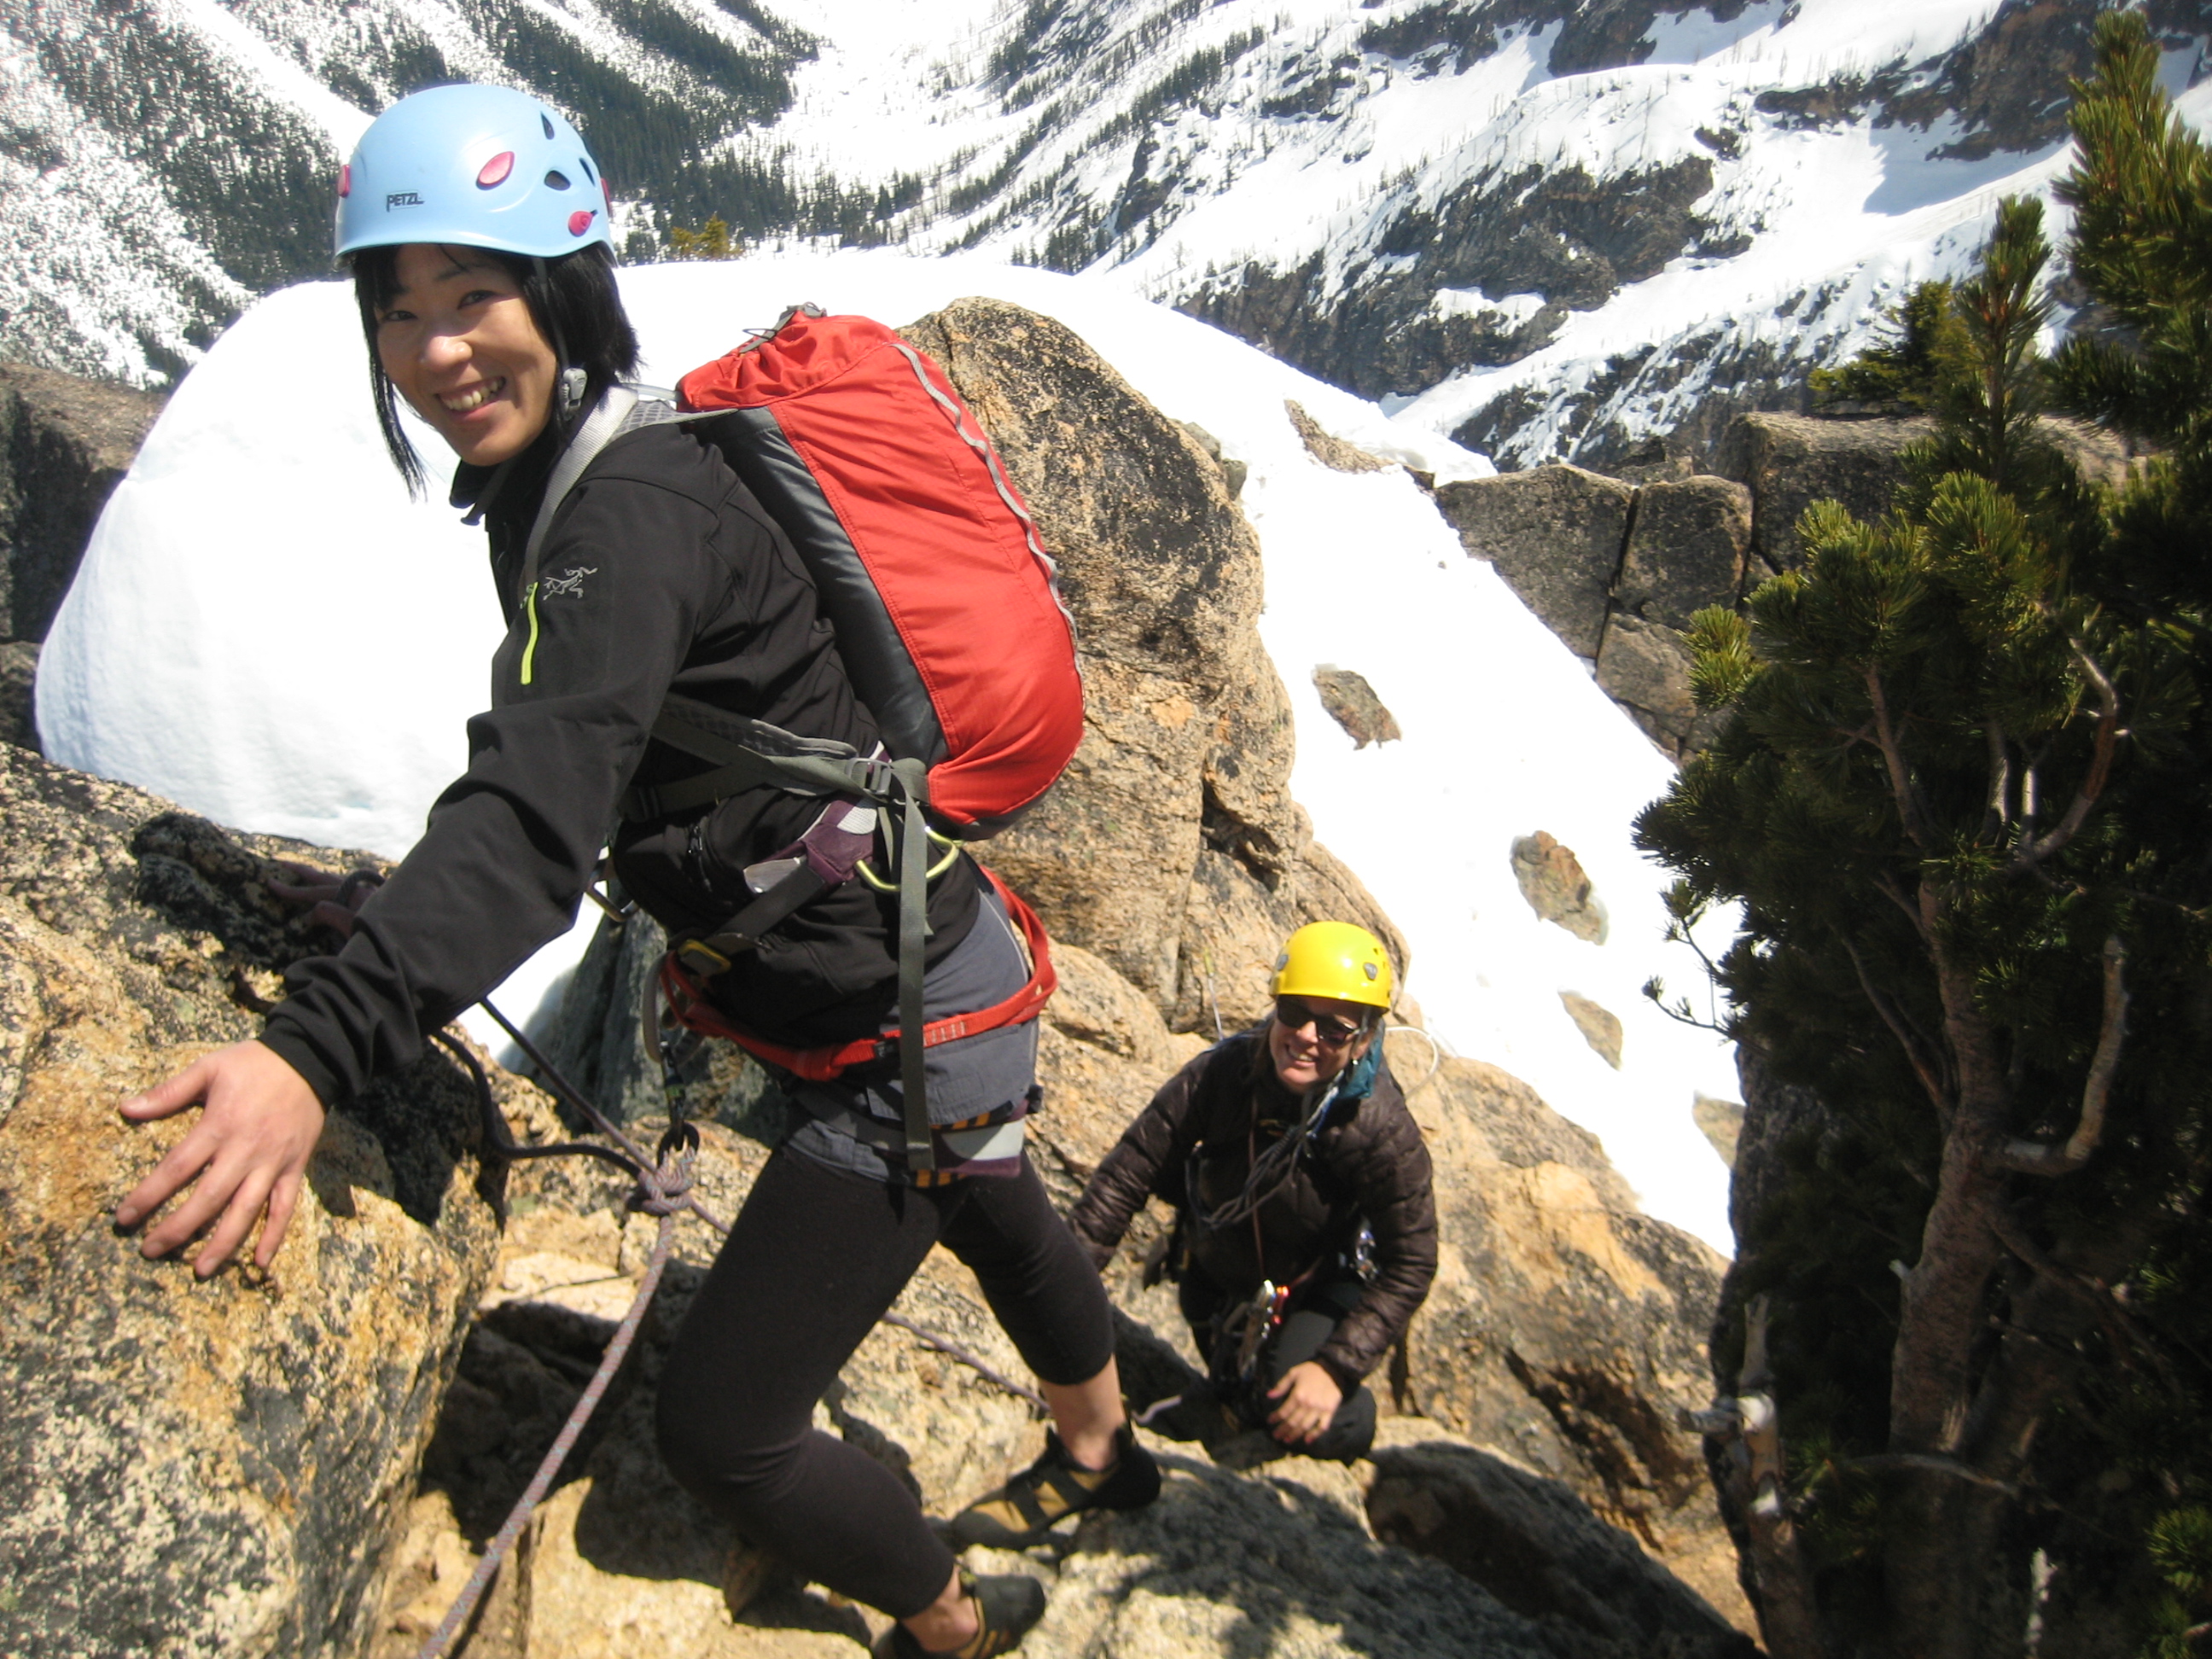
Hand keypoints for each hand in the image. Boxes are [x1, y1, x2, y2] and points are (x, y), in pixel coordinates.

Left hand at [113, 1040, 325, 1277]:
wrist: (311, 1059)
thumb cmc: (254, 1064)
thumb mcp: (209, 1068)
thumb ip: (168, 1092)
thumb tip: (126, 1109)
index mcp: (219, 1126)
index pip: (176, 1168)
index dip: (148, 1195)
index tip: (124, 1217)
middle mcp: (245, 1151)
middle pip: (207, 1199)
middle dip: (178, 1228)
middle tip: (151, 1250)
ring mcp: (272, 1163)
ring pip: (246, 1211)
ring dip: (223, 1243)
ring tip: (200, 1269)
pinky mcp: (295, 1168)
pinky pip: (285, 1207)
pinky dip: (274, 1236)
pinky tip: (260, 1262)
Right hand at [268, 861, 382, 939]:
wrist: (423, 938)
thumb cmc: (392, 939)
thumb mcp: (358, 930)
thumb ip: (334, 917)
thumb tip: (313, 911)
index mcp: (356, 895)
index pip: (318, 890)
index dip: (294, 891)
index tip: (271, 887)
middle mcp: (365, 890)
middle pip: (328, 878)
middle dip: (304, 872)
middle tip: (280, 863)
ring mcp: (373, 895)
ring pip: (340, 880)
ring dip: (320, 877)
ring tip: (303, 874)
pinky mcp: (380, 902)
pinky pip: (352, 888)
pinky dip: (336, 885)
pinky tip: (334, 889)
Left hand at [1265, 1361, 1343, 1445]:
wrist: (1332, 1368)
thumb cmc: (1311, 1370)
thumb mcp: (1293, 1373)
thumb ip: (1281, 1385)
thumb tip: (1269, 1396)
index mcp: (1298, 1395)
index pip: (1283, 1411)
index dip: (1275, 1418)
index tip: (1270, 1422)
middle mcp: (1307, 1405)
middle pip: (1292, 1422)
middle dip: (1283, 1430)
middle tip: (1276, 1436)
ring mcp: (1319, 1410)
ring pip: (1305, 1426)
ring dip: (1295, 1435)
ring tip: (1287, 1440)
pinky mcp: (1329, 1412)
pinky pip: (1322, 1426)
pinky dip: (1315, 1435)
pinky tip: (1307, 1440)